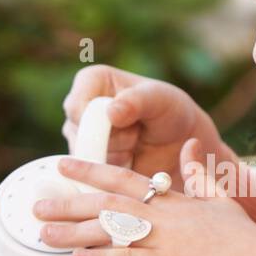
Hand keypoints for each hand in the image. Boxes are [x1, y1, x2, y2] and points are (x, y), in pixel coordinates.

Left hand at [32, 139, 255, 255]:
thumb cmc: (247, 242)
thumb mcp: (223, 201)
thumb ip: (202, 174)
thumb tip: (192, 144)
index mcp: (175, 200)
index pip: (124, 178)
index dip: (91, 170)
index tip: (63, 165)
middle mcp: (163, 216)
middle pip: (107, 203)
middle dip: (69, 202)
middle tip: (37, 204)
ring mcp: (163, 240)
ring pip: (108, 230)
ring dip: (72, 232)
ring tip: (42, 235)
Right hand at [63, 64, 227, 186]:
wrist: (179, 143)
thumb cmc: (170, 112)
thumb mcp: (159, 100)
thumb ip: (137, 102)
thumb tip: (111, 112)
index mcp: (90, 81)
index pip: (76, 108)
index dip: (100, 122)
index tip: (127, 121)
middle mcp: (78, 108)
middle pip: (80, 136)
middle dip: (113, 141)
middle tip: (137, 133)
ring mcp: (79, 136)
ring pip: (85, 157)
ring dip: (116, 157)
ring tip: (135, 145)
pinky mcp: (86, 161)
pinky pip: (90, 173)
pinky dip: (114, 171)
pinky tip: (130, 160)